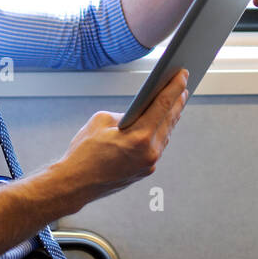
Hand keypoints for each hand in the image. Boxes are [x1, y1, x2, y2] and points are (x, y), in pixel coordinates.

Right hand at [56, 70, 188, 205]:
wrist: (74, 184)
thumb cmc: (84, 151)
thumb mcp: (101, 121)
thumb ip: (126, 115)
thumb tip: (139, 113)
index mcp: (139, 136)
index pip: (163, 105)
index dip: (175, 87)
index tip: (183, 74)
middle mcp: (149, 152)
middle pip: (169, 119)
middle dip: (177, 100)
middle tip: (183, 84)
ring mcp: (149, 164)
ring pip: (165, 134)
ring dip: (170, 116)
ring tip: (176, 102)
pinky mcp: (145, 171)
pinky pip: (158, 146)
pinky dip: (160, 131)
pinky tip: (162, 123)